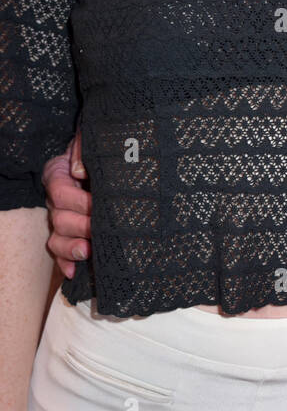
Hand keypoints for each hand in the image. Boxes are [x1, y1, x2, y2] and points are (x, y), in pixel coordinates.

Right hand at [42, 127, 91, 278]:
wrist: (106, 157)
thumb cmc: (100, 147)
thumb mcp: (92, 138)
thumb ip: (83, 148)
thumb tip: (78, 171)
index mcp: (58, 175)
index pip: (60, 192)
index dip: (78, 202)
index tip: (97, 204)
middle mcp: (56, 199)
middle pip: (58, 219)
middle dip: (79, 226)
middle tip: (99, 230)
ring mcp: (61, 217)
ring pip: (56, 238)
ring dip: (71, 247)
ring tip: (87, 252)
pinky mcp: (70, 233)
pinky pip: (60, 252)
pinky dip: (66, 262)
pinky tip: (75, 272)